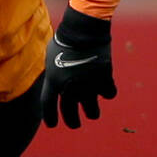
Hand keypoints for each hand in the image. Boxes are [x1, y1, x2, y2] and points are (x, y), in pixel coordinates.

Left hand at [40, 6, 116, 129]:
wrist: (84, 31)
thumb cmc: (64, 41)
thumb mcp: (51, 58)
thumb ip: (53, 75)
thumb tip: (57, 85)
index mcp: (53, 81)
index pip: (48, 107)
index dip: (50, 118)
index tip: (53, 125)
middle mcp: (70, 88)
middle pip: (70, 114)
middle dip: (72, 122)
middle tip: (74, 124)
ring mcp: (88, 85)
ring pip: (92, 111)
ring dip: (91, 113)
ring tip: (91, 113)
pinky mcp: (105, 80)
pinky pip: (108, 94)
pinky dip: (107, 92)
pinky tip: (105, 89)